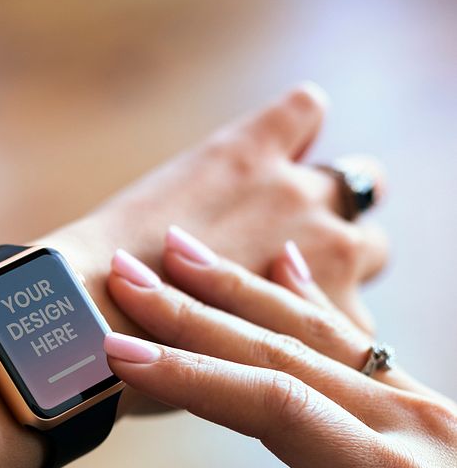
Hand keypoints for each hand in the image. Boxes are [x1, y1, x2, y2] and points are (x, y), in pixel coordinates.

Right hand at [41, 83, 386, 340]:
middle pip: (360, 184)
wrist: (96, 323)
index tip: (280, 174)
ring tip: (293, 308)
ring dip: (344, 270)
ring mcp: (331, 249)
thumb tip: (219, 233)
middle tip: (288, 253)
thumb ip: (212, 204)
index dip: (298, 145)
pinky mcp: (339, 317)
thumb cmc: (107, 270)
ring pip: (371, 248)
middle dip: (333, 214)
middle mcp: (302, 188)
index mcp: (250, 150)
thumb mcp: (158, 207)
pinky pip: (356, 325)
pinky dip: (329, 338)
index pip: (306, 111)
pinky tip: (293, 356)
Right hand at [103, 229, 456, 467]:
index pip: (273, 407)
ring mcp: (426, 407)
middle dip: (198, 313)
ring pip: (319, 333)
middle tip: (130, 275)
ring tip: (181, 252)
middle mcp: (411, 425)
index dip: (192, 374)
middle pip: (285, 353)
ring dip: (244, 291)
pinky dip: (312, 302)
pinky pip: (359, 343)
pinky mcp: (429, 408)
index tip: (123, 350)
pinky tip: (283, 264)